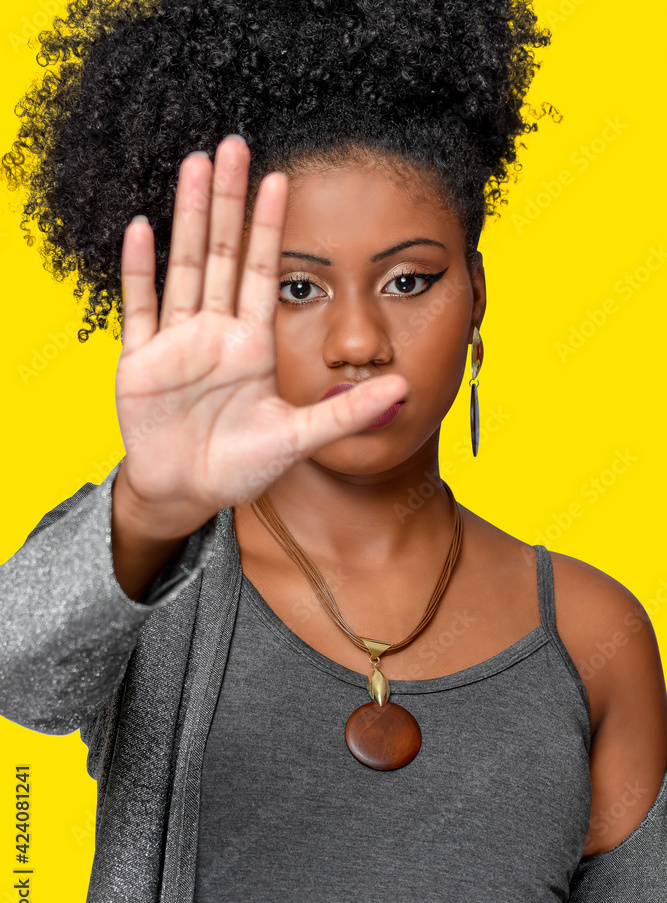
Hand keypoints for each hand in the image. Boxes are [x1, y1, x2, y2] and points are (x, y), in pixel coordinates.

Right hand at [116, 136, 407, 536]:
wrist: (187, 492)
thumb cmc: (241, 466)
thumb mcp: (298, 438)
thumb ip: (346, 414)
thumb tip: (406, 389)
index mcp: (253, 344)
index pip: (263, 271)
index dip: (270, 227)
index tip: (282, 177)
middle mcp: (216, 332)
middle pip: (222, 253)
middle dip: (228, 200)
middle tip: (233, 144)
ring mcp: (176, 343)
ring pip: (184, 267)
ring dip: (187, 217)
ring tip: (194, 165)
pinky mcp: (141, 362)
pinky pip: (140, 308)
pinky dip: (139, 270)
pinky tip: (142, 226)